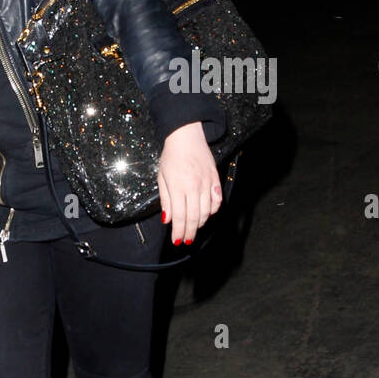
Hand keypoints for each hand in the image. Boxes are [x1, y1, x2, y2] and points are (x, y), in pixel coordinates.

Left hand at [157, 121, 222, 244]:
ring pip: (206, 212)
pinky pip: (217, 201)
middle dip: (190, 232)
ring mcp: (207, 183)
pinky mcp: (215, 179)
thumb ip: (165, 200)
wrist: (186, 135)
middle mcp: (194, 187)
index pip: (180, 216)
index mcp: (178, 187)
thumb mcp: (162, 177)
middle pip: (194, 217)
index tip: (177, 240)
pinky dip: (212, 211)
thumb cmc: (171, 155)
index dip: (179, 231)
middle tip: (186, 242)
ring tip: (194, 229)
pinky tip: (206, 214)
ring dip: (200, 223)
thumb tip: (167, 220)